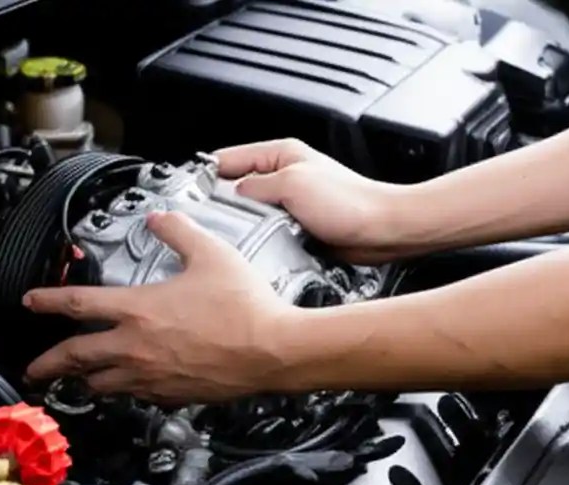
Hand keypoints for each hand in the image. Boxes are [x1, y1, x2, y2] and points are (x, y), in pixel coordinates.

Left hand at [23, 212, 297, 403]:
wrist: (274, 351)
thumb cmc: (246, 308)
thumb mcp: (210, 254)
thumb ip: (178, 232)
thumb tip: (160, 219)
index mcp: (138, 310)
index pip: (76, 304)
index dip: (46, 301)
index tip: (31, 302)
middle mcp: (136, 349)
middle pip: (74, 358)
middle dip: (46, 365)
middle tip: (32, 370)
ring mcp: (152, 377)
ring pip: (101, 385)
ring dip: (83, 381)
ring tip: (75, 382)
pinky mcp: (172, 396)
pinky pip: (136, 397)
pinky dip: (124, 392)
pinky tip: (128, 388)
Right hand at [217, 139, 429, 263]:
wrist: (382, 231)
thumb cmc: (352, 203)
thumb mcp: (293, 184)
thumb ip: (256, 187)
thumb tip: (233, 194)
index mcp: (282, 153)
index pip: (230, 158)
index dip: (206, 173)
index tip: (186, 191)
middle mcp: (285, 175)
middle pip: (237, 187)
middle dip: (221, 202)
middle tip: (203, 219)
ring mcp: (290, 201)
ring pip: (250, 212)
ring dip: (242, 223)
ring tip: (229, 234)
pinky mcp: (297, 226)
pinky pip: (267, 231)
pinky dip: (259, 238)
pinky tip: (254, 247)